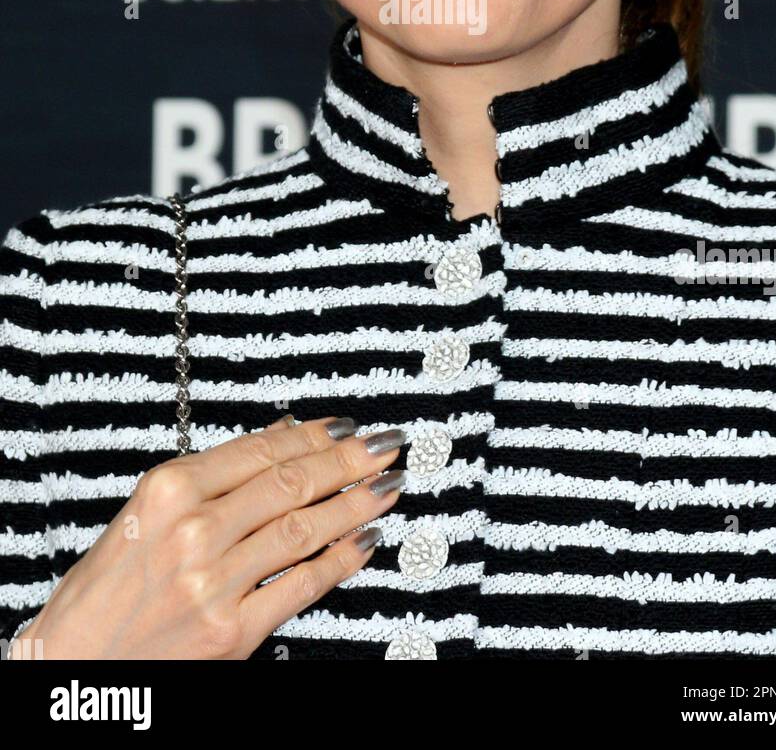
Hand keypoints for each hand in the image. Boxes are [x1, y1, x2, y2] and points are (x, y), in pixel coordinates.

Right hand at [8, 414, 404, 659]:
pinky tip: (365, 542)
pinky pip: (302, 585)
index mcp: (168, 490)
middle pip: (291, 482)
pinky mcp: (232, 631)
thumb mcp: (145, 512)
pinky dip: (341, 560)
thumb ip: (211, 476)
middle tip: (385, 446)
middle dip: (349, 461)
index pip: (262, 450)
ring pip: (305, 528)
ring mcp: (215, 581)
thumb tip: (279, 438)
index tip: (346, 426)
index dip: (314, 434)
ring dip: (355, 503)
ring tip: (387, 486)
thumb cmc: (103, 590)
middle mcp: (194, 531)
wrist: (72, 665)